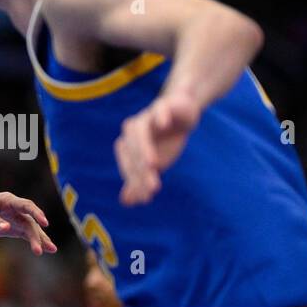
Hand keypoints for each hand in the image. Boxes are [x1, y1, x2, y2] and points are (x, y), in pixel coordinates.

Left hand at [0, 191, 56, 253]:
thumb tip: (7, 228)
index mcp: (7, 201)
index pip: (26, 205)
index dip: (36, 213)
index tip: (44, 223)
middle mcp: (14, 208)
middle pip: (30, 221)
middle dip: (36, 235)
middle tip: (40, 250)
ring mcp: (14, 218)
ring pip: (31, 228)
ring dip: (40, 239)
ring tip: (52, 250)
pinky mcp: (12, 227)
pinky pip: (26, 234)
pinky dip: (35, 240)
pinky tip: (44, 249)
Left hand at [115, 91, 199, 205]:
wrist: (181, 112)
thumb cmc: (164, 140)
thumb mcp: (154, 162)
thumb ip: (139, 180)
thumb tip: (126, 202)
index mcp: (128, 143)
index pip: (128, 164)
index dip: (135, 181)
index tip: (146, 198)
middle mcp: (134, 129)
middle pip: (132, 149)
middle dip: (141, 169)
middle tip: (153, 188)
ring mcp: (148, 115)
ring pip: (140, 130)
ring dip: (144, 146)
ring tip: (153, 164)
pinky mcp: (163, 105)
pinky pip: (159, 109)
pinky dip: (159, 115)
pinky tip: (163, 124)